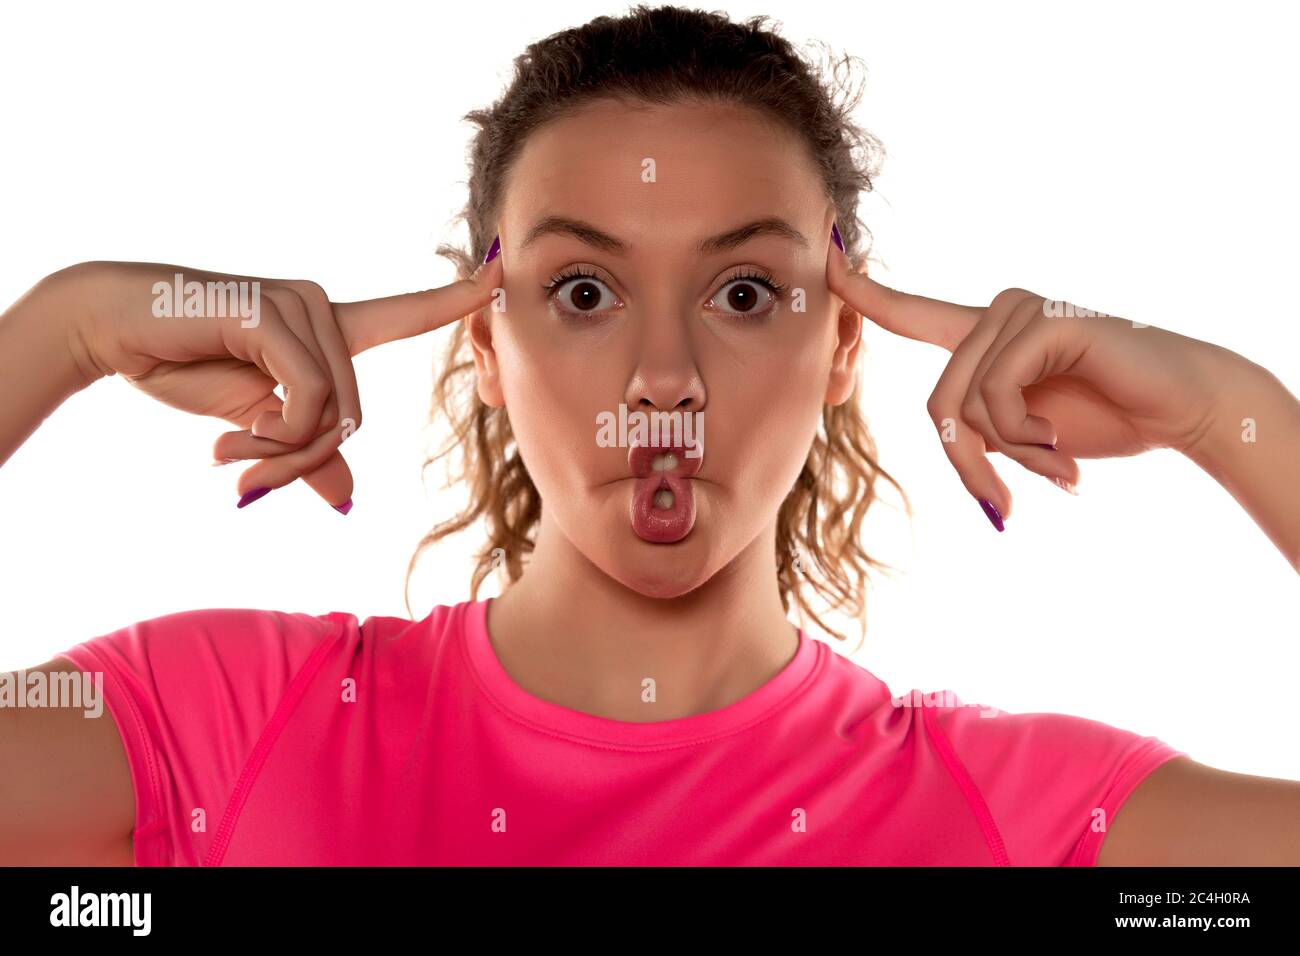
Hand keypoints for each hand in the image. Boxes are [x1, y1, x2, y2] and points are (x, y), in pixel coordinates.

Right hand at [49, 254, 502, 508]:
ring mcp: (302, 306)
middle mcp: (323, 309)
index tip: (500, 274)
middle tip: (249, 475)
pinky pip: (308, 401)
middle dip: (303, 462)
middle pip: (355, 418)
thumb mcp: (255, 424)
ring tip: (231, 454)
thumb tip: (346, 498)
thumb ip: (304, 451)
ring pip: (335, 416)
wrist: (111, 330)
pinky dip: (274, 437)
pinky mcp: (276, 313)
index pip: (402, 315)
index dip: (454, 299)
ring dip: (283, 456)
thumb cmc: (183, 366)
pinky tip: (226, 437)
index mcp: (325, 329)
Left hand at [826, 239, 1235, 524]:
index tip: (827, 258)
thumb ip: (980, 433)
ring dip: (1011, 454)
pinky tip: (1061, 442)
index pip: (912, 313)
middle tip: (1006, 500)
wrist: (1180, 409)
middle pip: (939, 404)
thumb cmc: (1104, 418)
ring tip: (1056, 462)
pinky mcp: (1042, 321)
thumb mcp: (1023, 436)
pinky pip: (997, 395)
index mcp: (984, 335)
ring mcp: (1018, 312)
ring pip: (967, 406)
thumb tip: (966, 468)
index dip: (865, 293)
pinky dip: (1024, 435)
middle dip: (972, 464)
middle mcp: (994, 314)